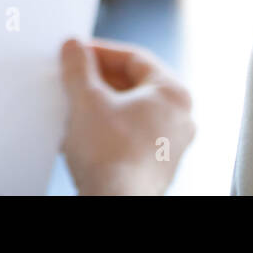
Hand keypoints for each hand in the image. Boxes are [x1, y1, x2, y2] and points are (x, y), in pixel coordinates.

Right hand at [59, 37, 194, 194]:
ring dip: (100, 104)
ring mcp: (170, 145)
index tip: (78, 52)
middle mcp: (179, 118)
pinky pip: (130, 134)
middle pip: (134, 84)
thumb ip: (78, 67)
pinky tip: (82, 132)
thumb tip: (74, 48)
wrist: (114, 204)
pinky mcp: (156, 166)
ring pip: (130, 111)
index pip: (134, 58)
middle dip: (98, 80)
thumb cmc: (111, 156)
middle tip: (73, 77)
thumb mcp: (86, 100)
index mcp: (173, 93)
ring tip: (73, 105)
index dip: (101, 52)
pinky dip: (107, 128)